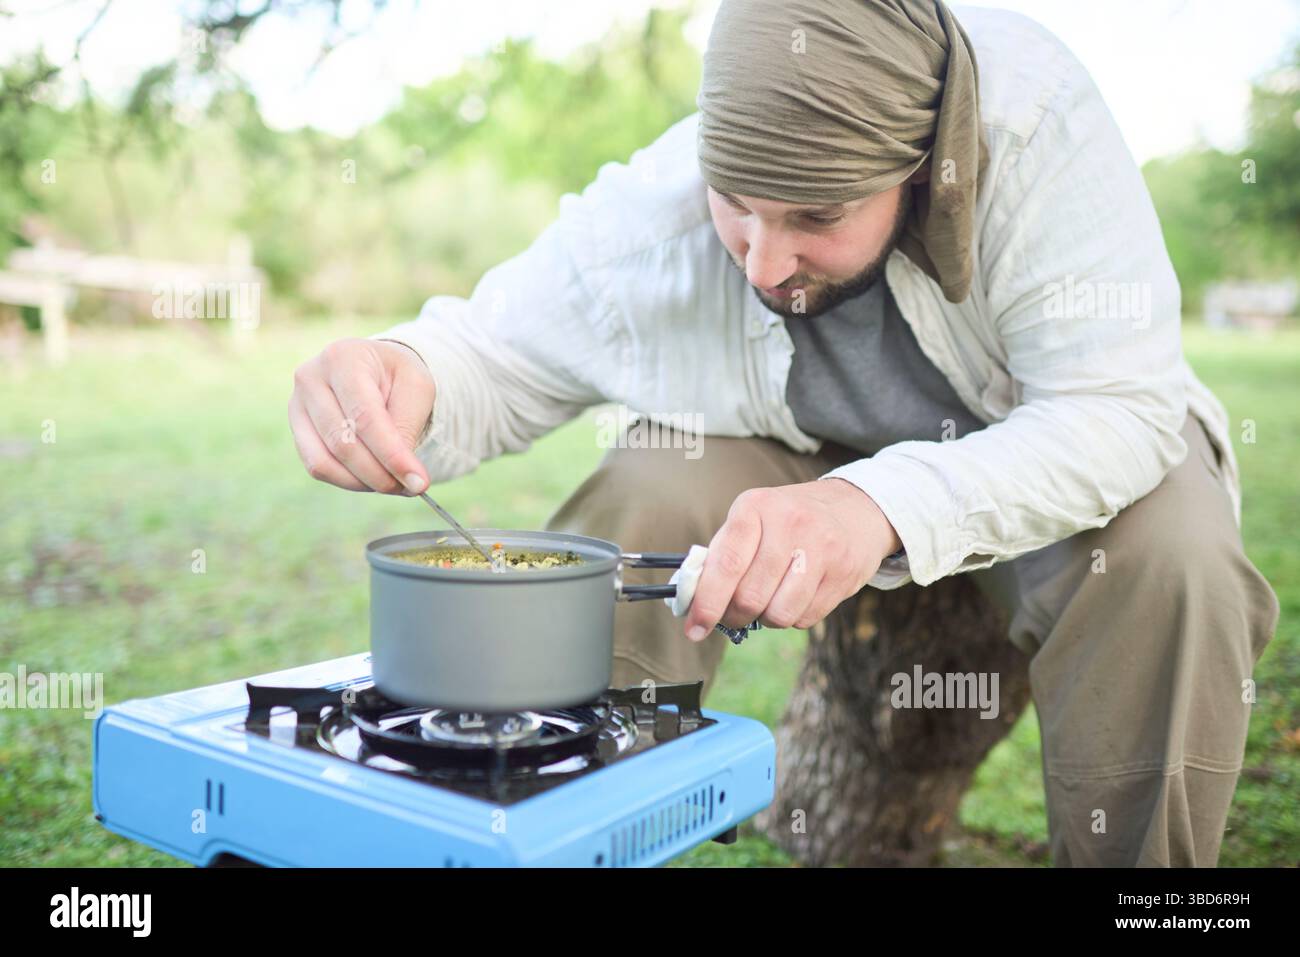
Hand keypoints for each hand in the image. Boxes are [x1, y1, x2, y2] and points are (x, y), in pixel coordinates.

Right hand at [288, 337, 436, 493]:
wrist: (373, 368)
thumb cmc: (397, 377)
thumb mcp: (417, 389)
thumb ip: (409, 428)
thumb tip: (408, 477)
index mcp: (343, 358)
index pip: (365, 417)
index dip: (392, 455)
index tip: (419, 482)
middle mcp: (310, 378)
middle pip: (343, 443)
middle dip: (381, 474)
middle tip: (412, 487)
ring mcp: (297, 405)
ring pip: (325, 461)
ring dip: (364, 482)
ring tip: (394, 482)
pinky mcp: (296, 429)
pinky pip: (317, 467)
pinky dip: (348, 481)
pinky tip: (373, 478)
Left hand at [683, 478, 901, 639]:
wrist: (854, 509)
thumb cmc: (787, 521)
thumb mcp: (752, 519)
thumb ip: (721, 555)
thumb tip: (692, 601)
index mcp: (756, 506)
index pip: (727, 564)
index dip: (707, 603)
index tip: (694, 629)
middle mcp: (790, 523)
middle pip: (751, 596)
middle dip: (734, 616)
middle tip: (733, 615)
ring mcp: (821, 548)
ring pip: (779, 614)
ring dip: (765, 619)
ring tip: (767, 602)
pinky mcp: (843, 573)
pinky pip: (805, 619)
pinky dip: (792, 618)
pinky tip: (794, 596)